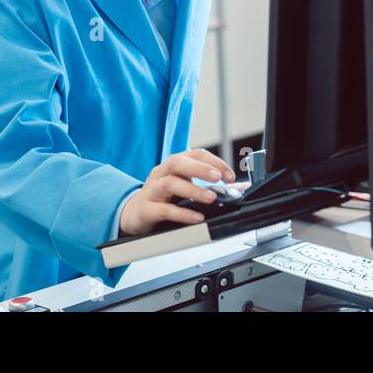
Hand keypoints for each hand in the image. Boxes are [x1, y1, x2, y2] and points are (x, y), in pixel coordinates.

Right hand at [118, 149, 237, 236]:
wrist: (133, 214)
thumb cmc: (162, 198)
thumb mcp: (185, 188)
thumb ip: (211, 187)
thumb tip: (238, 189)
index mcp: (174, 165)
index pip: (195, 154)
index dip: (214, 162)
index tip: (229, 175)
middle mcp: (161, 173)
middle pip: (178, 162)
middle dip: (200, 169)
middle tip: (218, 178)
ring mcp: (152, 190)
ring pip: (169, 183)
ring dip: (192, 189)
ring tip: (210, 198)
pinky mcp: (147, 209)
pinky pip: (164, 209)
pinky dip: (182, 213)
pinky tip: (197, 217)